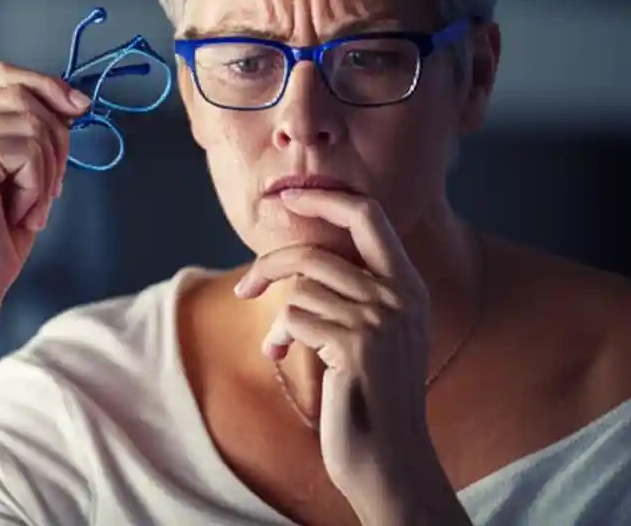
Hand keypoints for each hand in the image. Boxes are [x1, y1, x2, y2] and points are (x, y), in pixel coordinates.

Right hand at [0, 61, 89, 307]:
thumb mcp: (17, 168)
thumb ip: (31, 127)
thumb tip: (74, 99)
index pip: (2, 75)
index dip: (46, 86)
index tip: (79, 108)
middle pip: (21, 93)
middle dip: (55, 137)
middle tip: (50, 185)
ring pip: (32, 122)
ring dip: (46, 170)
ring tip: (28, 205)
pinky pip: (28, 151)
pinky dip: (37, 186)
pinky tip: (18, 213)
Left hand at [234, 189, 465, 521]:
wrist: (386, 457)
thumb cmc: (367, 396)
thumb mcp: (371, 334)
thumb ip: (352, 291)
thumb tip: (296, 260)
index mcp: (409, 285)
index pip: (369, 215)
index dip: (324, 200)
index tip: (286, 199)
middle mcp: (401, 295)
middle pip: (316, 252)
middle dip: (271, 265)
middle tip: (246, 287)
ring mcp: (381, 319)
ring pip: (299, 290)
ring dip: (279, 320)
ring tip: (279, 346)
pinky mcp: (357, 345)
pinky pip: (293, 318)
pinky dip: (279, 337)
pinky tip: (284, 358)